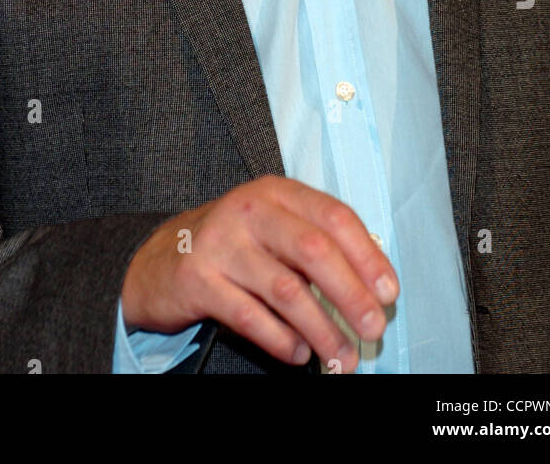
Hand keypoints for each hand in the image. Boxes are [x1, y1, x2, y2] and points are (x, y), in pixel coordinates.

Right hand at [120, 175, 398, 371]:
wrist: (161, 259)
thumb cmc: (235, 246)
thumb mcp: (274, 228)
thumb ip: (316, 244)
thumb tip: (372, 284)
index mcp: (276, 192)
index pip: (334, 216)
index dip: (367, 256)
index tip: (388, 292)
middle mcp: (249, 210)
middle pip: (314, 250)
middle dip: (351, 294)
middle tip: (373, 329)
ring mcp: (221, 244)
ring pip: (286, 289)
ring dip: (322, 329)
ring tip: (343, 357)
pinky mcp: (198, 280)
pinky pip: (250, 316)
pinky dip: (281, 340)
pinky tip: (299, 354)